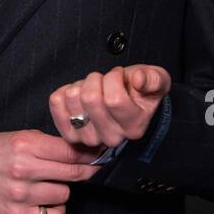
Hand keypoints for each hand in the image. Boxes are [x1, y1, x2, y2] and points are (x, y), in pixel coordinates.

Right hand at [0, 130, 103, 213]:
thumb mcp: (21, 137)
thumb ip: (49, 144)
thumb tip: (83, 152)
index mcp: (26, 145)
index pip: (71, 152)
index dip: (89, 154)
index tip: (98, 156)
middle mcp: (25, 169)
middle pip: (74, 173)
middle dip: (85, 171)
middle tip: (89, 169)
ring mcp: (21, 194)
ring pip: (64, 195)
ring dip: (61, 190)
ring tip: (47, 185)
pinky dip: (54, 212)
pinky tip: (46, 203)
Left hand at [48, 65, 171, 152]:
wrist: (124, 103)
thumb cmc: (139, 89)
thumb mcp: (156, 79)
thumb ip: (153, 78)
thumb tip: (138, 80)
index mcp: (135, 126)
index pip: (114, 99)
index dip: (114, 78)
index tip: (119, 75)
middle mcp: (112, 138)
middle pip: (90, 98)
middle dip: (96, 78)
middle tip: (104, 81)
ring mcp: (88, 138)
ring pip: (73, 97)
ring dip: (81, 84)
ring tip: (93, 88)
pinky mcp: (69, 134)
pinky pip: (56, 102)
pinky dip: (64, 90)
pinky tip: (78, 93)